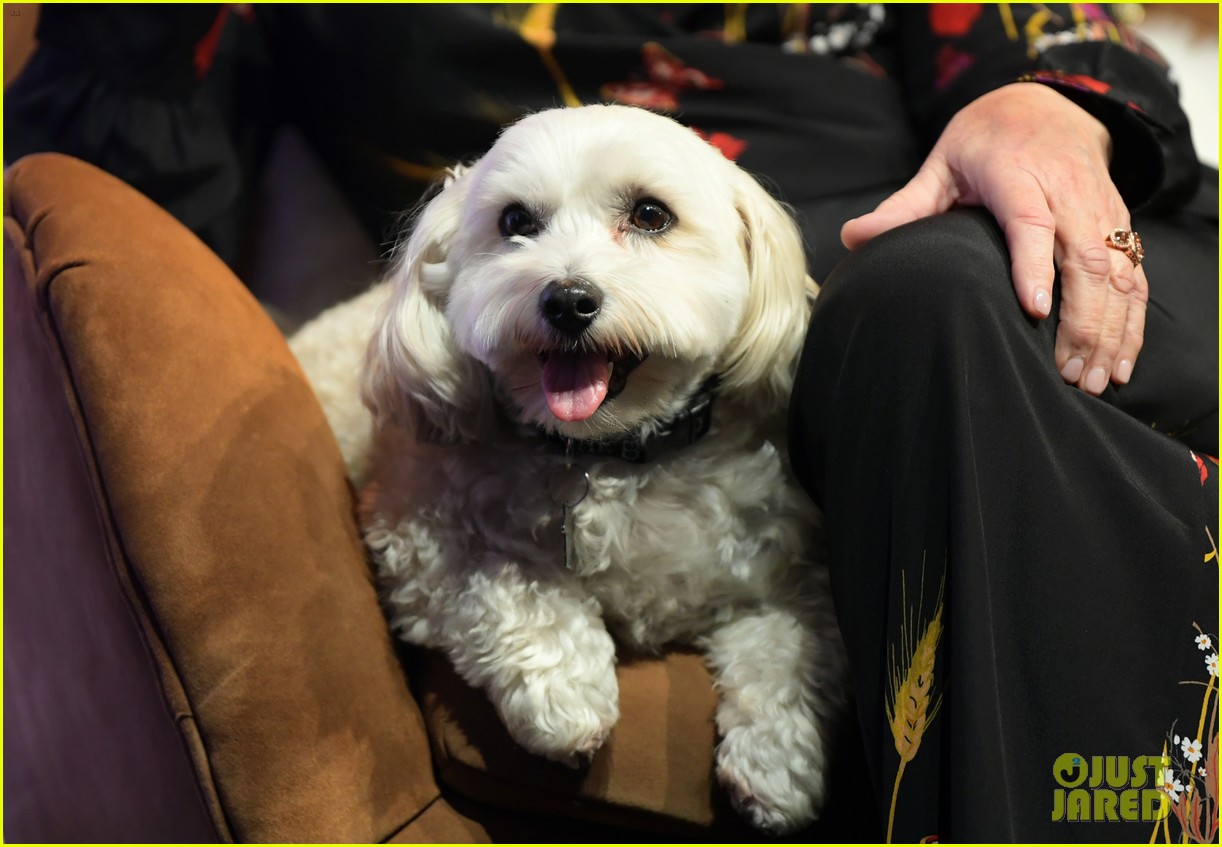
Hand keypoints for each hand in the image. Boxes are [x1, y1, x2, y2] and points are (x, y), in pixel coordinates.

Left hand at [841, 82, 1147, 394]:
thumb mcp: (941, 164)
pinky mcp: (1119, 225)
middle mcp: (1068, 193)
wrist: (1051, 104)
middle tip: (1069, 372)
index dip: (1034, 265)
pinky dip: (1133, 321)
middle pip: (1084, 258)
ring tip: (1094, 380)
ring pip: (1117, 272)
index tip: (1035, 308)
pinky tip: (1121, 362)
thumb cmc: (986, 140)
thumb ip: (904, 206)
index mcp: (1019, 176)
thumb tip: (851, 237)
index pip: (1031, 223)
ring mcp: (1100, 210)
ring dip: (1111, 329)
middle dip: (1083, 320)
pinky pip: (1135, 276)